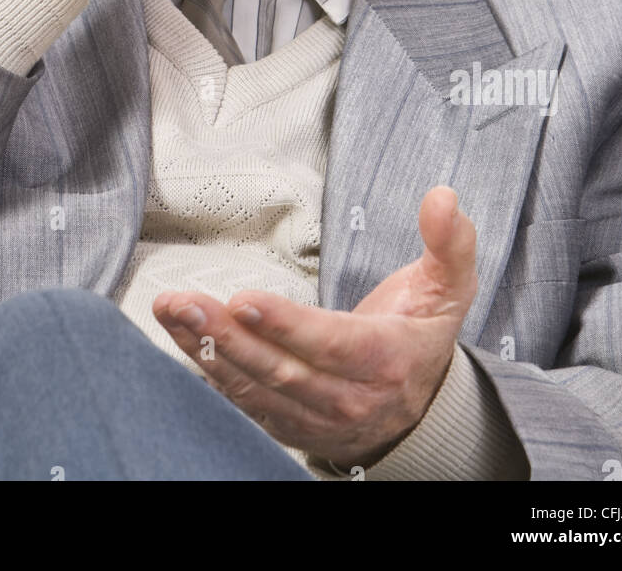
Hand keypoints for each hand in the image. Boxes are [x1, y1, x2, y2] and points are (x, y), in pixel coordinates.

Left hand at [152, 186, 476, 469]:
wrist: (420, 405)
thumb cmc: (423, 331)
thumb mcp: (450, 287)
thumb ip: (450, 242)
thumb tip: (444, 197)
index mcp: (386, 360)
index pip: (331, 345)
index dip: (286, 326)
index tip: (245, 299)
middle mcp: (348, 397)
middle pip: (281, 370)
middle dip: (228, 335)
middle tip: (186, 301)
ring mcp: (314, 417)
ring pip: (254, 388)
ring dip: (206, 350)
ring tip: (172, 311)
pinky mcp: (288, 424)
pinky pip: (243, 401)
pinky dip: (208, 370)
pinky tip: (181, 336)